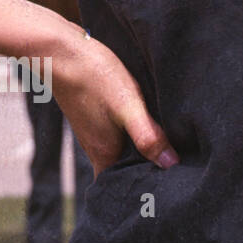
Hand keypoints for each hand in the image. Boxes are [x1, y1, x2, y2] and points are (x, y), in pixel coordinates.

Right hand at [53, 28, 177, 176]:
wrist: (61, 52)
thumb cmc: (95, 78)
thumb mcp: (128, 107)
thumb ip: (147, 136)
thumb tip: (171, 164)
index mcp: (104, 154)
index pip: (122, 187)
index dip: (143, 190)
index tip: (170, 190)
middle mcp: (98, 148)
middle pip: (125, 170)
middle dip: (148, 172)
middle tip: (180, 171)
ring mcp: (96, 131)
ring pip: (124, 151)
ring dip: (144, 151)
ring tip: (174, 149)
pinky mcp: (97, 115)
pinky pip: (119, 134)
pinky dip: (136, 135)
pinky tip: (154, 123)